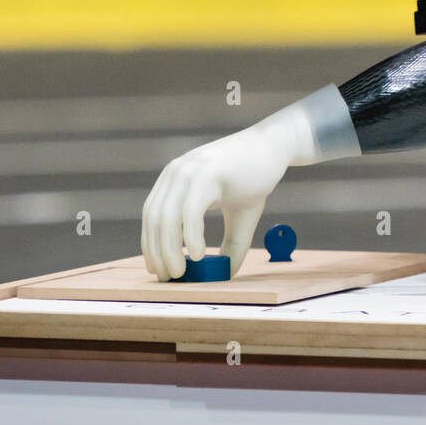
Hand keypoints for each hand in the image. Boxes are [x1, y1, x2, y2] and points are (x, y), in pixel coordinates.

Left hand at [141, 118, 293, 281]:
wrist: (275, 146)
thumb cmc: (255, 178)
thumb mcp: (239, 216)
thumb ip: (230, 243)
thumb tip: (225, 274)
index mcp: (175, 179)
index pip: (151, 215)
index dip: (151, 244)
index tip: (158, 269)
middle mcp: (176, 173)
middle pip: (154, 219)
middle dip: (157, 252)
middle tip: (168, 278)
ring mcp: (190, 171)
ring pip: (167, 217)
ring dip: (170, 250)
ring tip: (180, 273)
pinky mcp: (207, 173)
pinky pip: (190, 211)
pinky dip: (191, 236)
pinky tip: (197, 254)